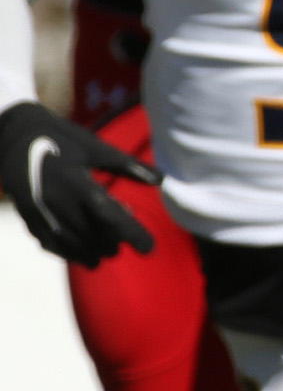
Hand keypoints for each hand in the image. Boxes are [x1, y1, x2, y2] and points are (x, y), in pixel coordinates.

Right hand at [0, 102, 160, 266]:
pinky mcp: (26, 216)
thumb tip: (160, 180)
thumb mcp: (95, 147)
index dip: (132, 234)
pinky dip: (66, 252)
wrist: (12, 135)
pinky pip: (48, 242)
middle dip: (112, 243)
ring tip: (106, 252)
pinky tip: (78, 255)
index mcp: (77, 182)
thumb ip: (127, 165)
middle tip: (124, 244)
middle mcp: (57, 201)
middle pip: (92, 235)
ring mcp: (38, 212)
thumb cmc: (61, 138)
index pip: (111, 216)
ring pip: (70, 244)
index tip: (148, 248)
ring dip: (91, 252)